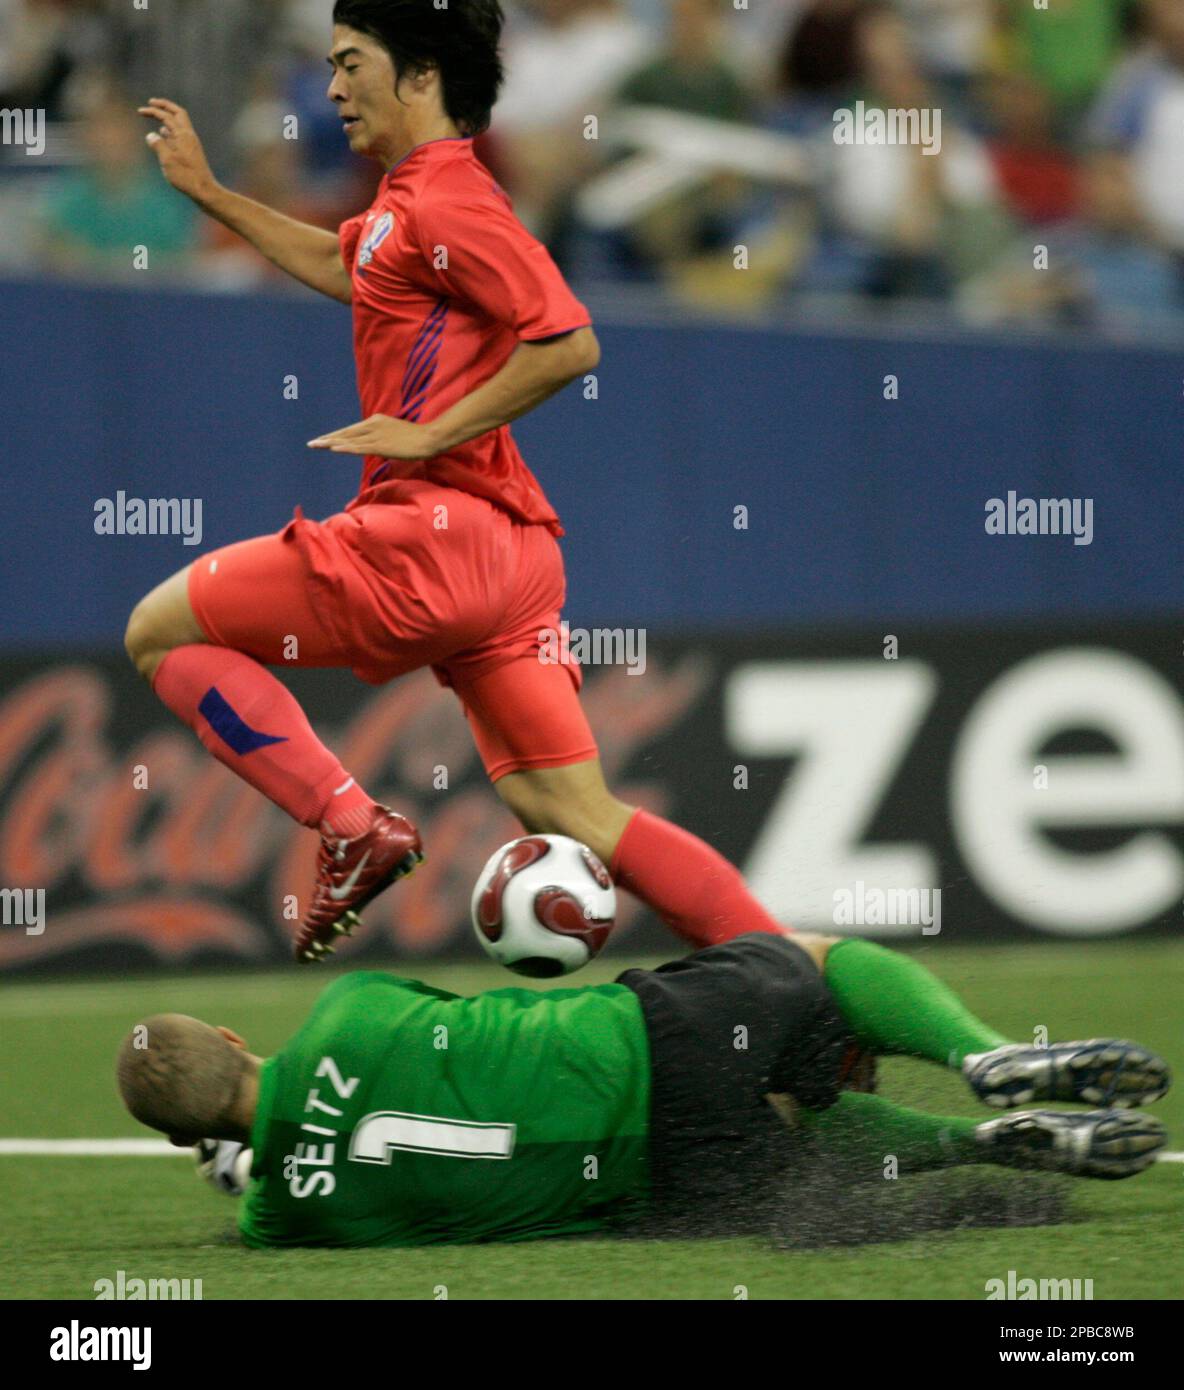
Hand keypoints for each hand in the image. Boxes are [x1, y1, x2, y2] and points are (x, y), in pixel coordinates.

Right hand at [138, 97, 216, 201]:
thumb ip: (157, 145)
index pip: (167, 116)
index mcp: (183, 135)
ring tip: (156, 116)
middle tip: (152, 103)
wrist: (205, 191)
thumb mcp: (167, 160)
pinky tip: (165, 135)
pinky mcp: (192, 152)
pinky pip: (181, 135)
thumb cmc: (186, 177)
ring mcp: (192, 144)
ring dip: (168, 117)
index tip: (140, 111)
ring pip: (180, 123)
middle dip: (165, 106)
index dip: (153, 111)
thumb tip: (151, 135)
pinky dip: (171, 131)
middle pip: (178, 113)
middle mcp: (189, 136)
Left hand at [308, 415, 440, 459]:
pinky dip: (344, 447)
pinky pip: (358, 447)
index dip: (336, 436)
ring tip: (315, 446)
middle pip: (346, 433)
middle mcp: (372, 425)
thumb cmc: (417, 438)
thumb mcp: (396, 436)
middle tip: (311, 444)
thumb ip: (383, 440)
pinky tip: (333, 448)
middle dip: (328, 439)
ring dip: (330, 443)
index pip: (351, 430)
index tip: (323, 440)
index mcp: (376, 421)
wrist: (430, 438)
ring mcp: (375, 435)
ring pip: (348, 440)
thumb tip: (376, 448)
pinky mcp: (380, 444)